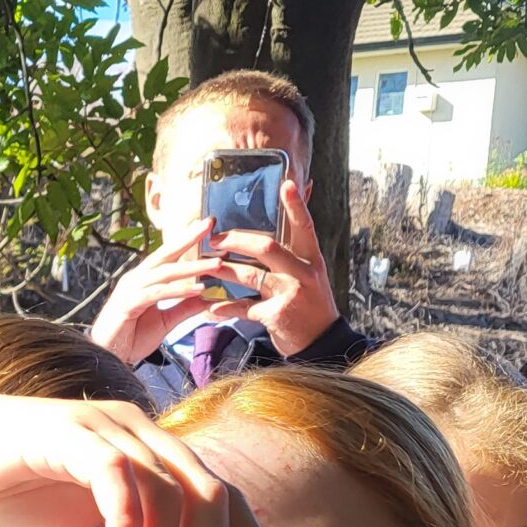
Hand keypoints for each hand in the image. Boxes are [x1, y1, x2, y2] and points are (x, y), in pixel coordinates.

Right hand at [87, 219, 234, 366]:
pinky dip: (178, 290)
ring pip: (164, 273)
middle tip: (209, 223)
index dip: (187, 241)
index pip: (168, 256)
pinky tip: (197, 290)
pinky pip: (157, 294)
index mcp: (143, 279)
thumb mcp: (166, 321)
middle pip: (165, 254)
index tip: (209, 227)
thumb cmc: (131, 338)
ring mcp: (130, 290)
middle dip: (188, 238)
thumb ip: (184, 307)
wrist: (106, 358)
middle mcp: (135, 279)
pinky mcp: (128, 304)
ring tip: (216, 264)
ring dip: (192, 268)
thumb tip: (208, 297)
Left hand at [211, 178, 338, 357]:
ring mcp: (290, 294)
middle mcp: (303, 273)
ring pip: (250, 275)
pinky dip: (224, 307)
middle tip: (215, 239)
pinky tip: (210, 307)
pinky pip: (243, 307)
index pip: (305, 227)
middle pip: (267, 247)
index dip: (296, 205)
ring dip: (223, 271)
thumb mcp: (309, 273)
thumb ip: (294, 250)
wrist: (321, 342)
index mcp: (311, 259)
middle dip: (236, 240)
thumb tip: (288, 216)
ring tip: (205, 267)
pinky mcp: (277, 315)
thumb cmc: (309, 303)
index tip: (286, 184)